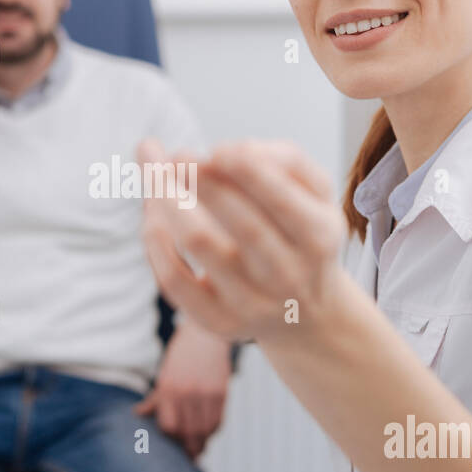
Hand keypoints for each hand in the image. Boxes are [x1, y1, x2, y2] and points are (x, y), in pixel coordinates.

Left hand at [134, 322, 230, 459]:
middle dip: (188, 448)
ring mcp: (205, 393)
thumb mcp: (165, 375)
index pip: (169, 426)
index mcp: (168, 389)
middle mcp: (186, 392)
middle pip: (188, 432)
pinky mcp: (220, 392)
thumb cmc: (182, 356)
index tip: (173, 444)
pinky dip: (213, 431)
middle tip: (188, 456)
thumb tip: (137, 414)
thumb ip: (154, 398)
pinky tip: (208, 432)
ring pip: (204, 430)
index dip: (172, 439)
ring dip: (202, 442)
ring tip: (199, 448)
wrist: (205, 335)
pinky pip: (218, 421)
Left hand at [137, 137, 347, 343]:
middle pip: (240, 222)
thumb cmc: (300, 231)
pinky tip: (152, 217)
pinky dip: (156, 243)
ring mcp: (251, 303)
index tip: (218, 150)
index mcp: (319, 237)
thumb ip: (279, 158)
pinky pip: (175, 281)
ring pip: (200, 243)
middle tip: (179, 156)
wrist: (306, 311)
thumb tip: (222, 149)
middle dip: (204, 180)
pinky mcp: (217, 321)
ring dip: (170, 199)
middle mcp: (288, 275)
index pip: (282, 201)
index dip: (247, 169)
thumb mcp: (313, 192)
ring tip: (158, 173)